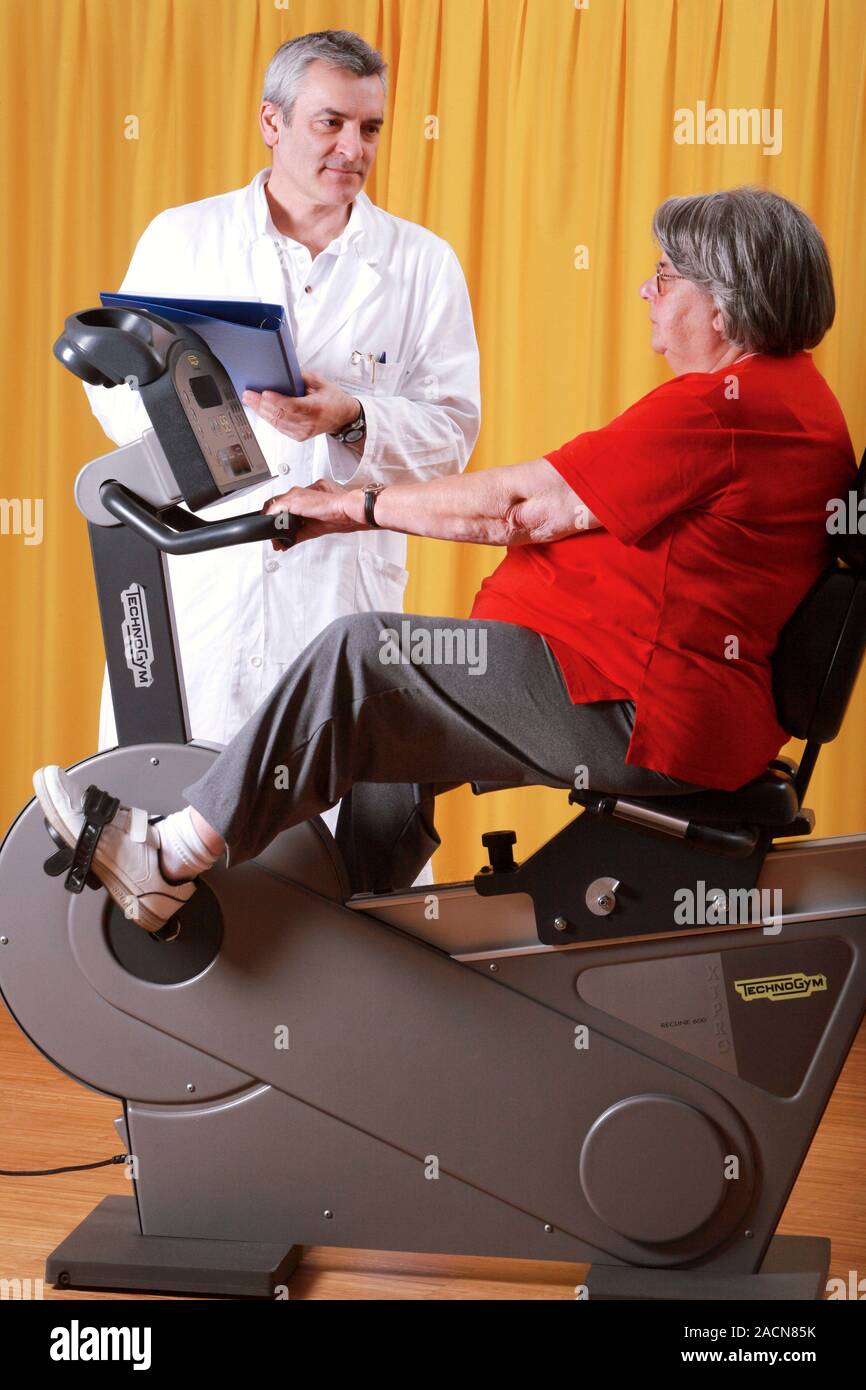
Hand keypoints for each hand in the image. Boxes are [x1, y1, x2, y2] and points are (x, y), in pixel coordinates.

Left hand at [243, 371, 359, 441]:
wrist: (343, 418)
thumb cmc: (333, 399)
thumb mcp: (321, 383)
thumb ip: (304, 377)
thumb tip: (285, 372)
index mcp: (317, 407)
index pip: (293, 406)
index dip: (277, 400)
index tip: (265, 393)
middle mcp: (309, 422)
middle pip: (281, 415)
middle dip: (261, 405)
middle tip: (249, 395)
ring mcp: (303, 432)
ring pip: (277, 423)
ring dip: (261, 412)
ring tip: (250, 401)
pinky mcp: (299, 436)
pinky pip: (279, 428)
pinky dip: (268, 418)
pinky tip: (260, 410)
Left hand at [262, 478, 363, 549]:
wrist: (348, 511)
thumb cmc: (338, 516)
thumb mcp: (312, 529)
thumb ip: (297, 534)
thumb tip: (285, 544)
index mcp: (305, 496)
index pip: (284, 504)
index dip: (278, 518)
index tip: (278, 531)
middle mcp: (299, 492)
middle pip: (276, 504)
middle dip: (272, 521)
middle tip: (275, 538)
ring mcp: (296, 494)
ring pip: (274, 505)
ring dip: (271, 522)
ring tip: (275, 538)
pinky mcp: (294, 498)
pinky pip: (275, 507)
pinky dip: (272, 520)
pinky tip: (275, 531)